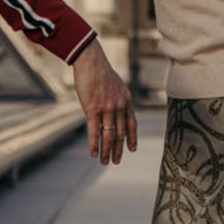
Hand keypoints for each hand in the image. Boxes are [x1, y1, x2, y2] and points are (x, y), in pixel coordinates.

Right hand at [71, 41, 136, 164]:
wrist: (91, 61)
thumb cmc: (100, 71)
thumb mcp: (115, 85)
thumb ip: (117, 98)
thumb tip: (115, 109)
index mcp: (126, 100)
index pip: (132, 124)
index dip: (132, 138)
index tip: (132, 149)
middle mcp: (119, 106)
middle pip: (120, 133)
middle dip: (118, 149)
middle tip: (116, 161)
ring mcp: (107, 108)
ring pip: (108, 136)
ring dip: (106, 151)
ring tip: (105, 162)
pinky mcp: (93, 109)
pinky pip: (94, 132)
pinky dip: (94, 145)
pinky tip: (93, 154)